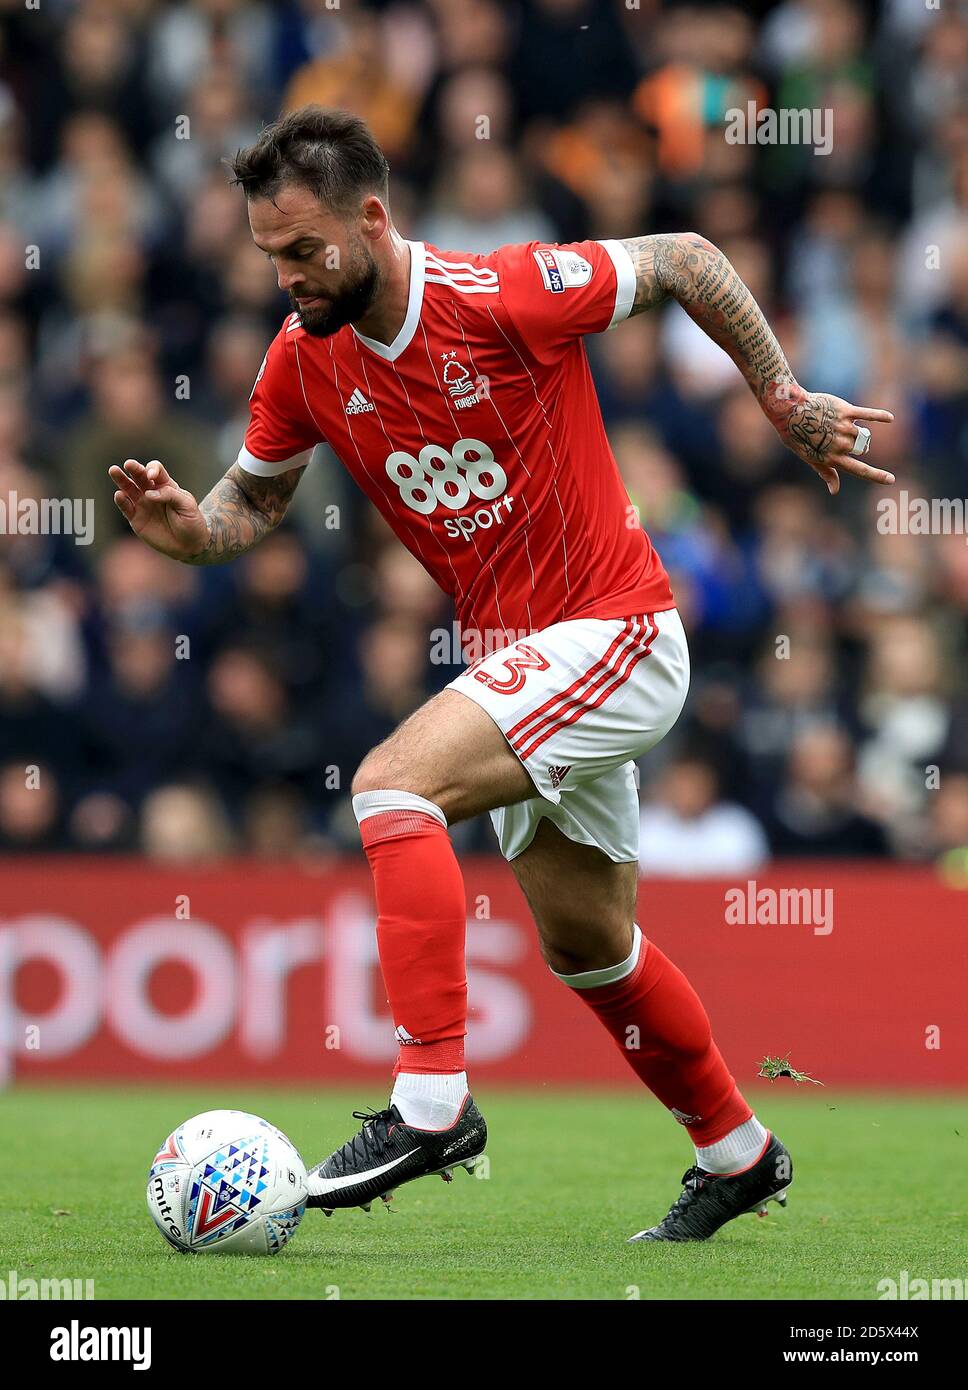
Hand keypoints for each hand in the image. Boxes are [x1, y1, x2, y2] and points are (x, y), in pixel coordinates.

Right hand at [109, 459, 209, 559]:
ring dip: (121, 479)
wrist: (189, 546)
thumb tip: (149, 494)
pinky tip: (119, 495)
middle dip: (134, 469)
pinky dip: (121, 501)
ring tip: (114, 471)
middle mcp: (151, 492)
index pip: (156, 471)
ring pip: (128, 488)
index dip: (153, 469)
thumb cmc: (191, 523)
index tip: (152, 475)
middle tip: (128, 464)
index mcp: (166, 486)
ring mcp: (142, 505)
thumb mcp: (187, 505)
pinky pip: (126, 508)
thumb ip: (170, 495)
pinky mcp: (136, 519)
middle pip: (140, 476)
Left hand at [766, 387, 894, 494]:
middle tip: (841, 439)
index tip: (891, 480)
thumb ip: (826, 472)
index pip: (860, 470)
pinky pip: (868, 414)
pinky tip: (890, 418)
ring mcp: (844, 428)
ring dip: (857, 432)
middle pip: (862, 449)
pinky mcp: (846, 412)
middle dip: (858, 447)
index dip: (877, 476)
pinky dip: (880, 417)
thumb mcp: (809, 458)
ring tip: (838, 426)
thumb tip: (835, 491)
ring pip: (863, 434)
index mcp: (832, 459)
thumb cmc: (797, 436)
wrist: (790, 411)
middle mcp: (840, 444)